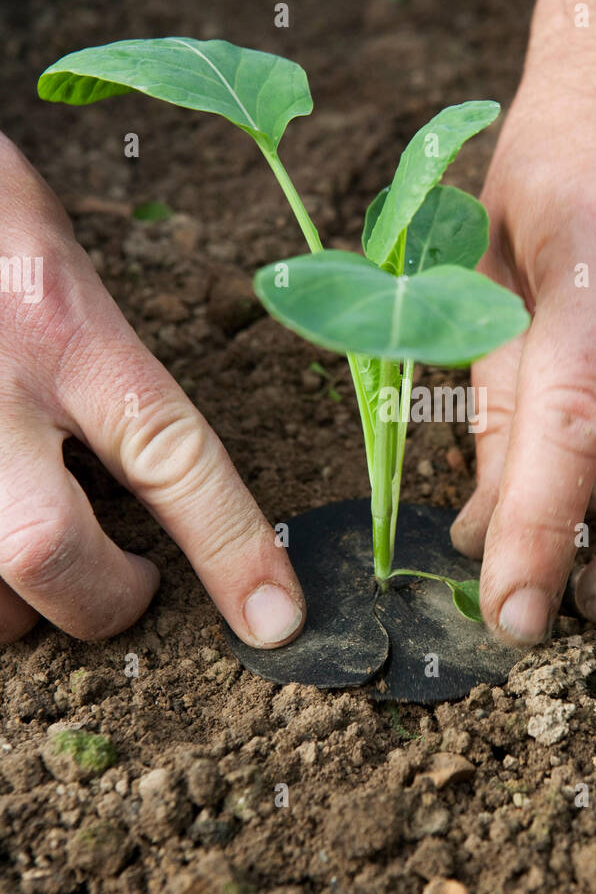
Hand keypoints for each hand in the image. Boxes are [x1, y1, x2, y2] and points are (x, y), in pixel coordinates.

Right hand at [0, 135, 304, 646]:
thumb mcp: (66, 273)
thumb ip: (110, 371)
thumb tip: (161, 483)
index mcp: (62, 325)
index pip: (169, 451)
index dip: (230, 547)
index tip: (272, 620)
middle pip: (47, 547)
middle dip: (95, 597)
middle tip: (124, 587)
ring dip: (15, 597)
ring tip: (34, 550)